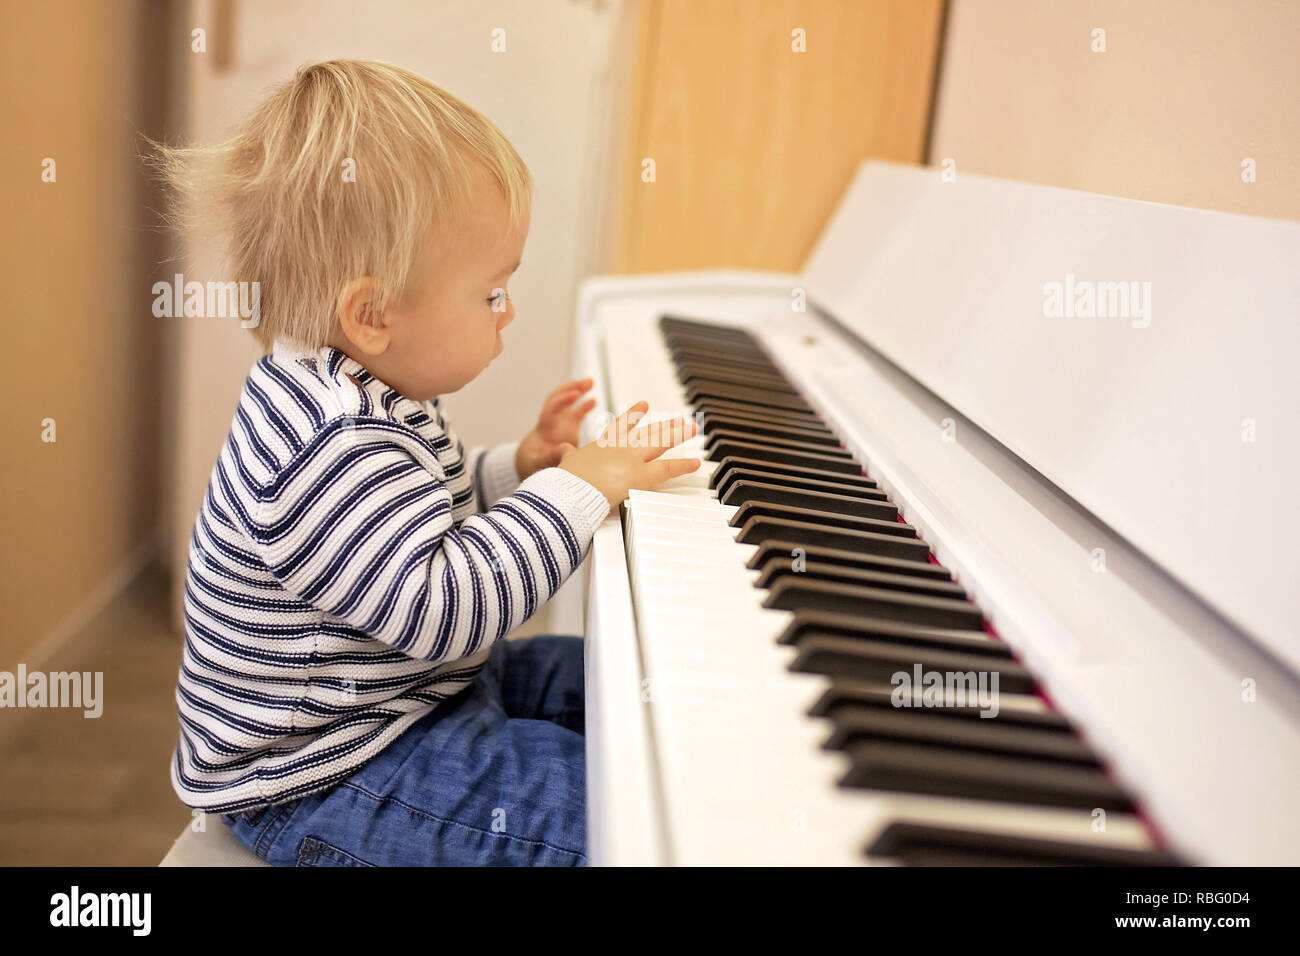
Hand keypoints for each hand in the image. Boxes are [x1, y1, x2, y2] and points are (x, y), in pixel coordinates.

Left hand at [515, 378, 597, 479]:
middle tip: (586, 382)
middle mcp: (551, 423)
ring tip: (590, 381)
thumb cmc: (532, 465)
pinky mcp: (567, 428)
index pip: (551, 410)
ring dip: (577, 391)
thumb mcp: (537, 464)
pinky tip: (594, 400)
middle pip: (557, 399)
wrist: (528, 464)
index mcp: (544, 430)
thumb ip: (549, 458)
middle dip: (570, 389)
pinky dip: (584, 407)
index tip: (575, 394)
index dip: (562, 401)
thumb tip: (564, 447)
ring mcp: (559, 424)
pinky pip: (575, 414)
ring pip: (567, 403)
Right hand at [558, 400, 700, 508]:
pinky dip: (683, 465)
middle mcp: (621, 447)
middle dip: (665, 425)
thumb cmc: (567, 479)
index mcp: (603, 444)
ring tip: (692, 428)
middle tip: (678, 419)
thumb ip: (568, 455)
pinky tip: (695, 462)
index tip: (643, 406)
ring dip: (678, 434)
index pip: (621, 425)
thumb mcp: (566, 462)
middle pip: (648, 432)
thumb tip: (561, 450)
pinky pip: (668, 468)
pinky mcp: (642, 475)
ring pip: (661, 443)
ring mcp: (633, 459)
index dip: (634, 415)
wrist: (572, 488)